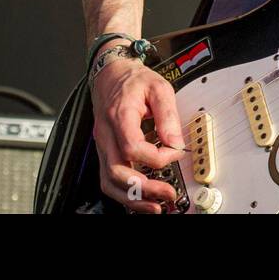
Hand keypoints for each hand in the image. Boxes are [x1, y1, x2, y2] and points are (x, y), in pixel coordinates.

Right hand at [88, 43, 188, 213]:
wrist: (111, 73)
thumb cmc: (133, 80)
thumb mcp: (158, 87)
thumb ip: (168, 114)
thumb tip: (175, 141)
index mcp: (120, 115)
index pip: (132, 147)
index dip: (156, 156)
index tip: (176, 152)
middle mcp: (106, 134)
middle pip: (117, 171)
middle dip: (143, 188)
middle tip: (167, 193)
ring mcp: (102, 144)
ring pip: (109, 181)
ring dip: (132, 198)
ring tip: (155, 206)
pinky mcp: (104, 150)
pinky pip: (108, 178)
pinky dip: (124, 193)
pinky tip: (141, 197)